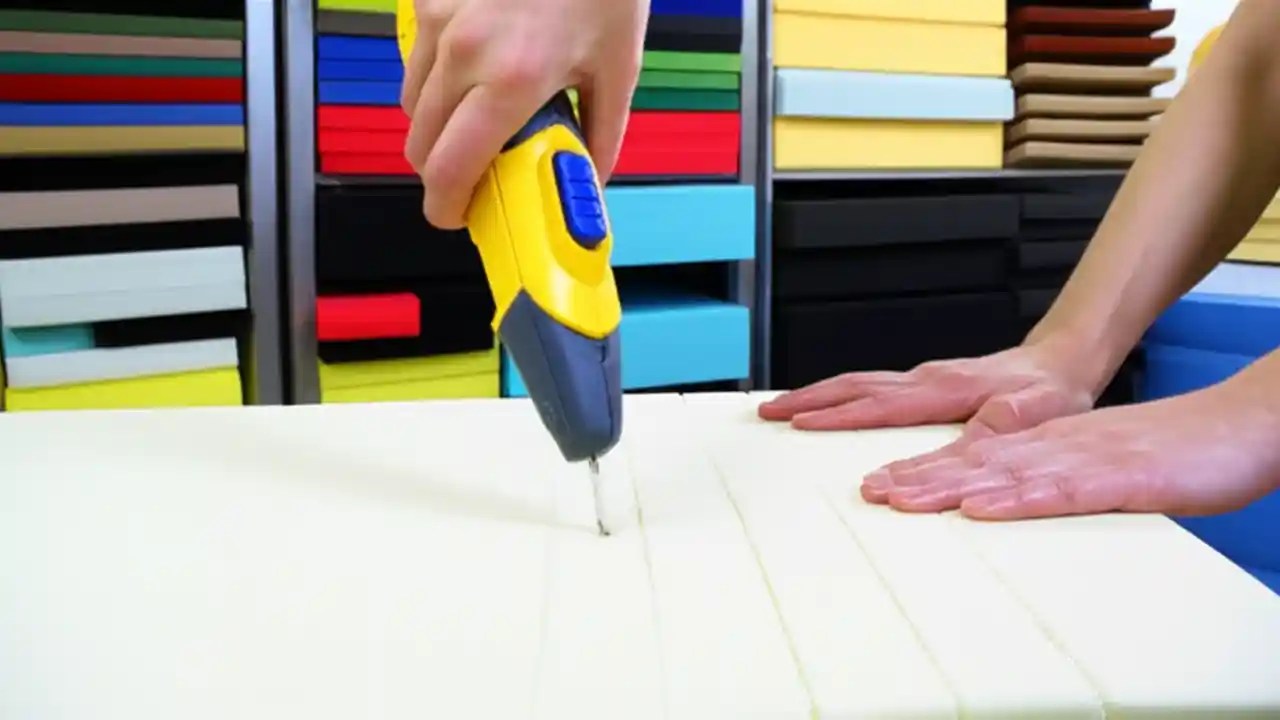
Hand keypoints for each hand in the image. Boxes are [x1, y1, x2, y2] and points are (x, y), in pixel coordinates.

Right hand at [400, 0, 648, 228]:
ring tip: (483, 116)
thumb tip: (590, 178)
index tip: (455, 216)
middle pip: (420, 143)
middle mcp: (464, 52)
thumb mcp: (618, 65)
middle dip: (442, 170)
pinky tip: (479, 67)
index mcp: (513, 80)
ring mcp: (439, 20)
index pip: (450, 167)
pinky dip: (439, 78)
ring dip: (439, 124)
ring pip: (413, 103)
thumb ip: (602, 134)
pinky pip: (418, 59)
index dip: (445, 205)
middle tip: (475, 176)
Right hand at [759, 336, 1103, 443]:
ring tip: (782, 408)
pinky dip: (839, 394)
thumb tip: (976, 434)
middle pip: (853, 386)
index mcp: (942, 389)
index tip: (800, 423)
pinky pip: (871, 386)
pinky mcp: (924, 384)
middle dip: (807, 398)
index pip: (878, 403)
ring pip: (857, 382)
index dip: (837, 415)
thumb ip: (1001, 424)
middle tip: (767, 412)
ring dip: (817, 395)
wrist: (1061, 363)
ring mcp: (921, 378)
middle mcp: (924, 379)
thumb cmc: (1050, 392)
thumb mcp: (1035, 413)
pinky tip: (830, 405)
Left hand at [859, 378, 1279, 519]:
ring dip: (947, 486)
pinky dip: (1015, 500)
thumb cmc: (1175, 451)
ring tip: (899, 497)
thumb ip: (1058, 476)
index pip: (978, 457)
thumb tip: (1014, 493)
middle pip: (976, 463)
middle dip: (918, 477)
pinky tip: (979, 508)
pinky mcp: (1119, 481)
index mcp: (1053, 445)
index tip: (882, 483)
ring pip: (1003, 474)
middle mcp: (1057, 448)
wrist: (1238, 424)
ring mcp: (1085, 461)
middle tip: (869, 490)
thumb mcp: (1103, 463)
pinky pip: (1059, 493)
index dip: (927, 470)